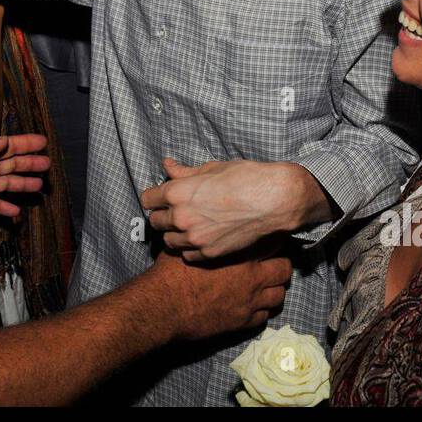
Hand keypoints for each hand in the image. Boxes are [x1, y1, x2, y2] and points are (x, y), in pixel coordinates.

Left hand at [0, 130, 47, 217]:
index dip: (27, 143)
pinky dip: (4, 210)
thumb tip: (3, 142)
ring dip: (23, 185)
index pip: (9, 146)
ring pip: (7, 185)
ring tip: (39, 186)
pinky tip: (16, 213)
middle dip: (30, 164)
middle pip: (13, 165)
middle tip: (47, 164)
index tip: (43, 141)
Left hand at [141, 158, 318, 260]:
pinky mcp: (209, 253)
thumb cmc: (246, 178)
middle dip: (163, 215)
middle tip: (176, 210)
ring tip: (188, 226)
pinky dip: (190, 248)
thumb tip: (168, 166)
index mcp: (177, 193)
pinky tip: (201, 238)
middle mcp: (181, 217)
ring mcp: (195, 238)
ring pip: (169, 241)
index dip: (155, 196)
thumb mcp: (212, 169)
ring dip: (175, 233)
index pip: (148, 199)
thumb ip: (185, 172)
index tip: (162, 196)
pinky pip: (187, 255)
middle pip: (156, 221)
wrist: (274, 200)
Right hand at [148, 247, 291, 340]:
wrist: (164, 308)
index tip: (267, 240)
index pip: (272, 242)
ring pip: (279, 295)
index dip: (271, 240)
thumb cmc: (171, 274)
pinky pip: (264, 317)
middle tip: (271, 264)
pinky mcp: (242, 322)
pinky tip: (251, 306)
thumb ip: (206, 240)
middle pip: (285, 269)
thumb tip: (200, 231)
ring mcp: (249, 302)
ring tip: (264, 287)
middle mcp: (251, 277)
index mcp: (239, 253)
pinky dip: (261, 311)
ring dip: (274, 290)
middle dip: (280, 265)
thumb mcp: (188, 246)